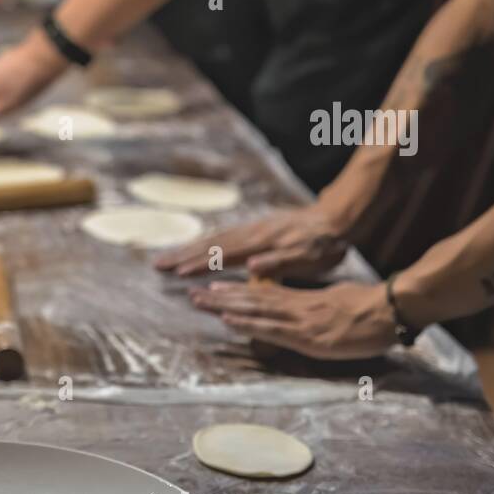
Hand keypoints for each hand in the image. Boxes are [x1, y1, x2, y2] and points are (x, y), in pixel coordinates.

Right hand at [154, 204, 349, 278]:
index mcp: (262, 243)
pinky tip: (195, 248)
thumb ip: (279, 262)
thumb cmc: (324, 244)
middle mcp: (251, 233)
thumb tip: (252, 267)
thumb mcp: (308, 257)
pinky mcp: (254, 228)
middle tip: (157, 265)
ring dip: (188, 248)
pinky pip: (222, 235)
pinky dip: (203, 242)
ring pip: (213, 238)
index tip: (178, 275)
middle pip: (210, 243)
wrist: (336, 217)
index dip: (201, 265)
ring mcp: (251, 228)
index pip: (224, 255)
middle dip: (183, 255)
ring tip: (167, 258)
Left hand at [189, 280, 397, 359]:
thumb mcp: (338, 302)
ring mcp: (301, 322)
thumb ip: (316, 306)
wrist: (393, 309)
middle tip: (193, 294)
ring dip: (224, 307)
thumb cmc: (373, 309)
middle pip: (252, 301)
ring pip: (255, 310)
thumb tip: (305, 311)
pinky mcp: (308, 337)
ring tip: (199, 302)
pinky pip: (271, 329)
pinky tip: (227, 320)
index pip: (264, 296)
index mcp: (305, 302)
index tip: (214, 288)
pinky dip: (247, 323)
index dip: (237, 293)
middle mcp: (297, 308)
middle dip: (221, 298)